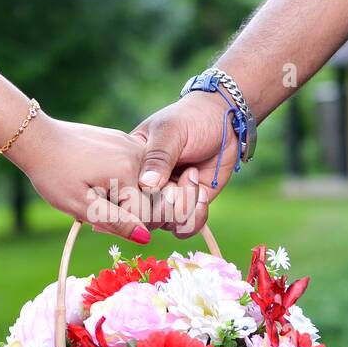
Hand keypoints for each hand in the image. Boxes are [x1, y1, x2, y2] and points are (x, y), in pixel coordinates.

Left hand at [4, 114, 151, 243]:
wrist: (38, 139)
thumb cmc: (53, 174)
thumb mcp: (80, 205)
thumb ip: (115, 222)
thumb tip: (145, 238)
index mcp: (128, 172)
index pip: (144, 216)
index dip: (120, 226)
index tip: (94, 220)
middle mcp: (138, 155)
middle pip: (146, 200)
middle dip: (123, 210)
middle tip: (92, 204)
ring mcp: (132, 144)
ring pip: (142, 186)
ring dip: (122, 195)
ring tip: (93, 189)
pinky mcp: (125, 140)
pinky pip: (135, 170)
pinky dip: (120, 180)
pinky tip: (97, 177)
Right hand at [131, 91, 236, 237]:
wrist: (224, 123)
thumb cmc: (191, 119)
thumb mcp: (171, 131)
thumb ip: (159, 157)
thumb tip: (147, 186)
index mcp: (131, 167)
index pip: (123, 197)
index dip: (139, 201)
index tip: (159, 185)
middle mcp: (146, 188)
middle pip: (145, 218)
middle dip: (167, 205)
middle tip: (184, 175)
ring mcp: (167, 199)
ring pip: (167, 225)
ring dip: (185, 208)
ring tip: (193, 175)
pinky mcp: (188, 206)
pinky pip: (187, 227)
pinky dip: (197, 216)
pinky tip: (202, 192)